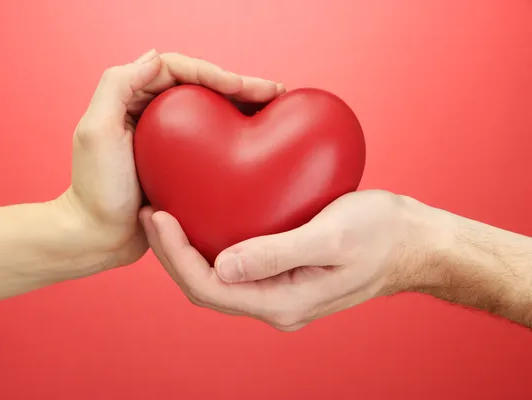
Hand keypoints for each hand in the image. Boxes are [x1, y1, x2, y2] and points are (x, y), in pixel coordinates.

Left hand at [56, 49, 285, 274]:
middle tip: (275, 92)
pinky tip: (258, 136)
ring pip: (212, 110)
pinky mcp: (183, 161)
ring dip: (244, 105)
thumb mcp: (97, 133)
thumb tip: (154, 57)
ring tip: (276, 106)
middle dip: (239, 86)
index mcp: (132, 99)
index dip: (214, 73)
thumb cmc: (97, 191)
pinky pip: (213, 139)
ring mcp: (171, 138)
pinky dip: (236, 133)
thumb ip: (117, 86)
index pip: (179, 72)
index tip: (244, 87)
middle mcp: (153, 113)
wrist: (99, 237)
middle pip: (202, 88)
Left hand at [140, 190, 449, 330]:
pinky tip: (206, 213)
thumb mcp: (331, 239)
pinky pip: (237, 262)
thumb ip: (276, 255)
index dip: (176, 254)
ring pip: (218, 275)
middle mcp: (275, 303)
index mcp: (282, 302)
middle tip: (153, 211)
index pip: (209, 287)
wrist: (414, 242)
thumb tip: (221, 266)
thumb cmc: (382, 235)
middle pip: (206, 285)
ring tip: (168, 211)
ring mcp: (279, 290)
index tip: (159, 215)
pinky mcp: (284, 273)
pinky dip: (214, 241)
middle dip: (173, 252)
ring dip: (189, 247)